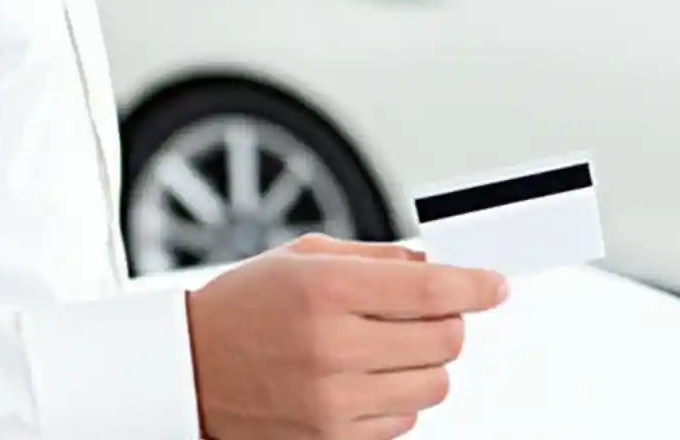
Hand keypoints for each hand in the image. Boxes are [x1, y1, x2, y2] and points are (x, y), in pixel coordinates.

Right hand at [186, 234, 508, 439]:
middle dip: (448, 322)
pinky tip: (366, 379)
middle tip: (426, 314)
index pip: (432, 291)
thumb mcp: (305, 257)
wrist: (183, 371)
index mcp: (326, 291)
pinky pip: (405, 422)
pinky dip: (399, 399)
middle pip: (444, 340)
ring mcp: (331, 402)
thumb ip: (378, 258)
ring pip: (434, 385)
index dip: (476, 286)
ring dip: (426, 363)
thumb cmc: (244, 306)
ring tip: (390, 347)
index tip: (496, 286)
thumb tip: (440, 266)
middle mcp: (331, 348)